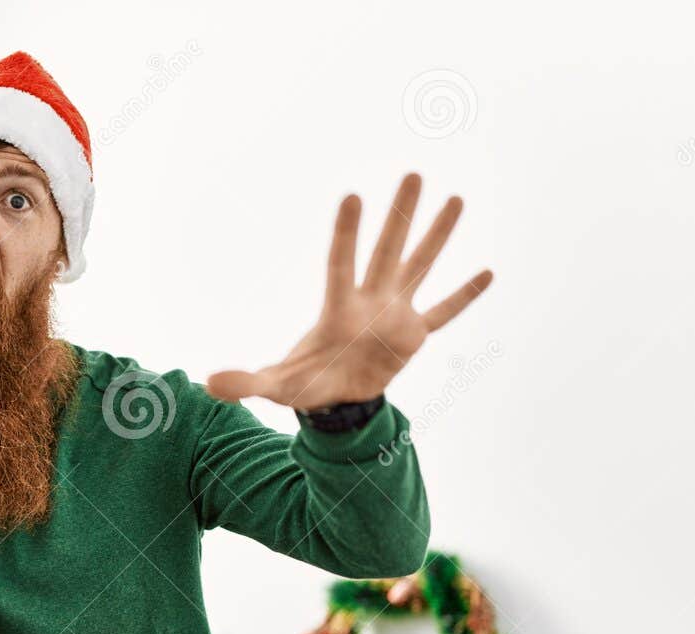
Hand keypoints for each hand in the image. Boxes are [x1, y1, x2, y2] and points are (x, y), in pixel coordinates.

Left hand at [206, 173, 491, 407]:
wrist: (336, 399)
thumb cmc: (305, 383)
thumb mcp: (275, 387)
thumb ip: (246, 382)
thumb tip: (206, 385)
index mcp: (337, 308)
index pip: (341, 263)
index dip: (347, 234)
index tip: (353, 197)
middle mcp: (370, 301)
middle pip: (387, 251)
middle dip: (401, 215)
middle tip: (413, 173)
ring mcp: (395, 314)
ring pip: (419, 267)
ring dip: (437, 236)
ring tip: (455, 199)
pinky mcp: (415, 335)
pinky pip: (444, 312)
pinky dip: (464, 296)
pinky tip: (487, 271)